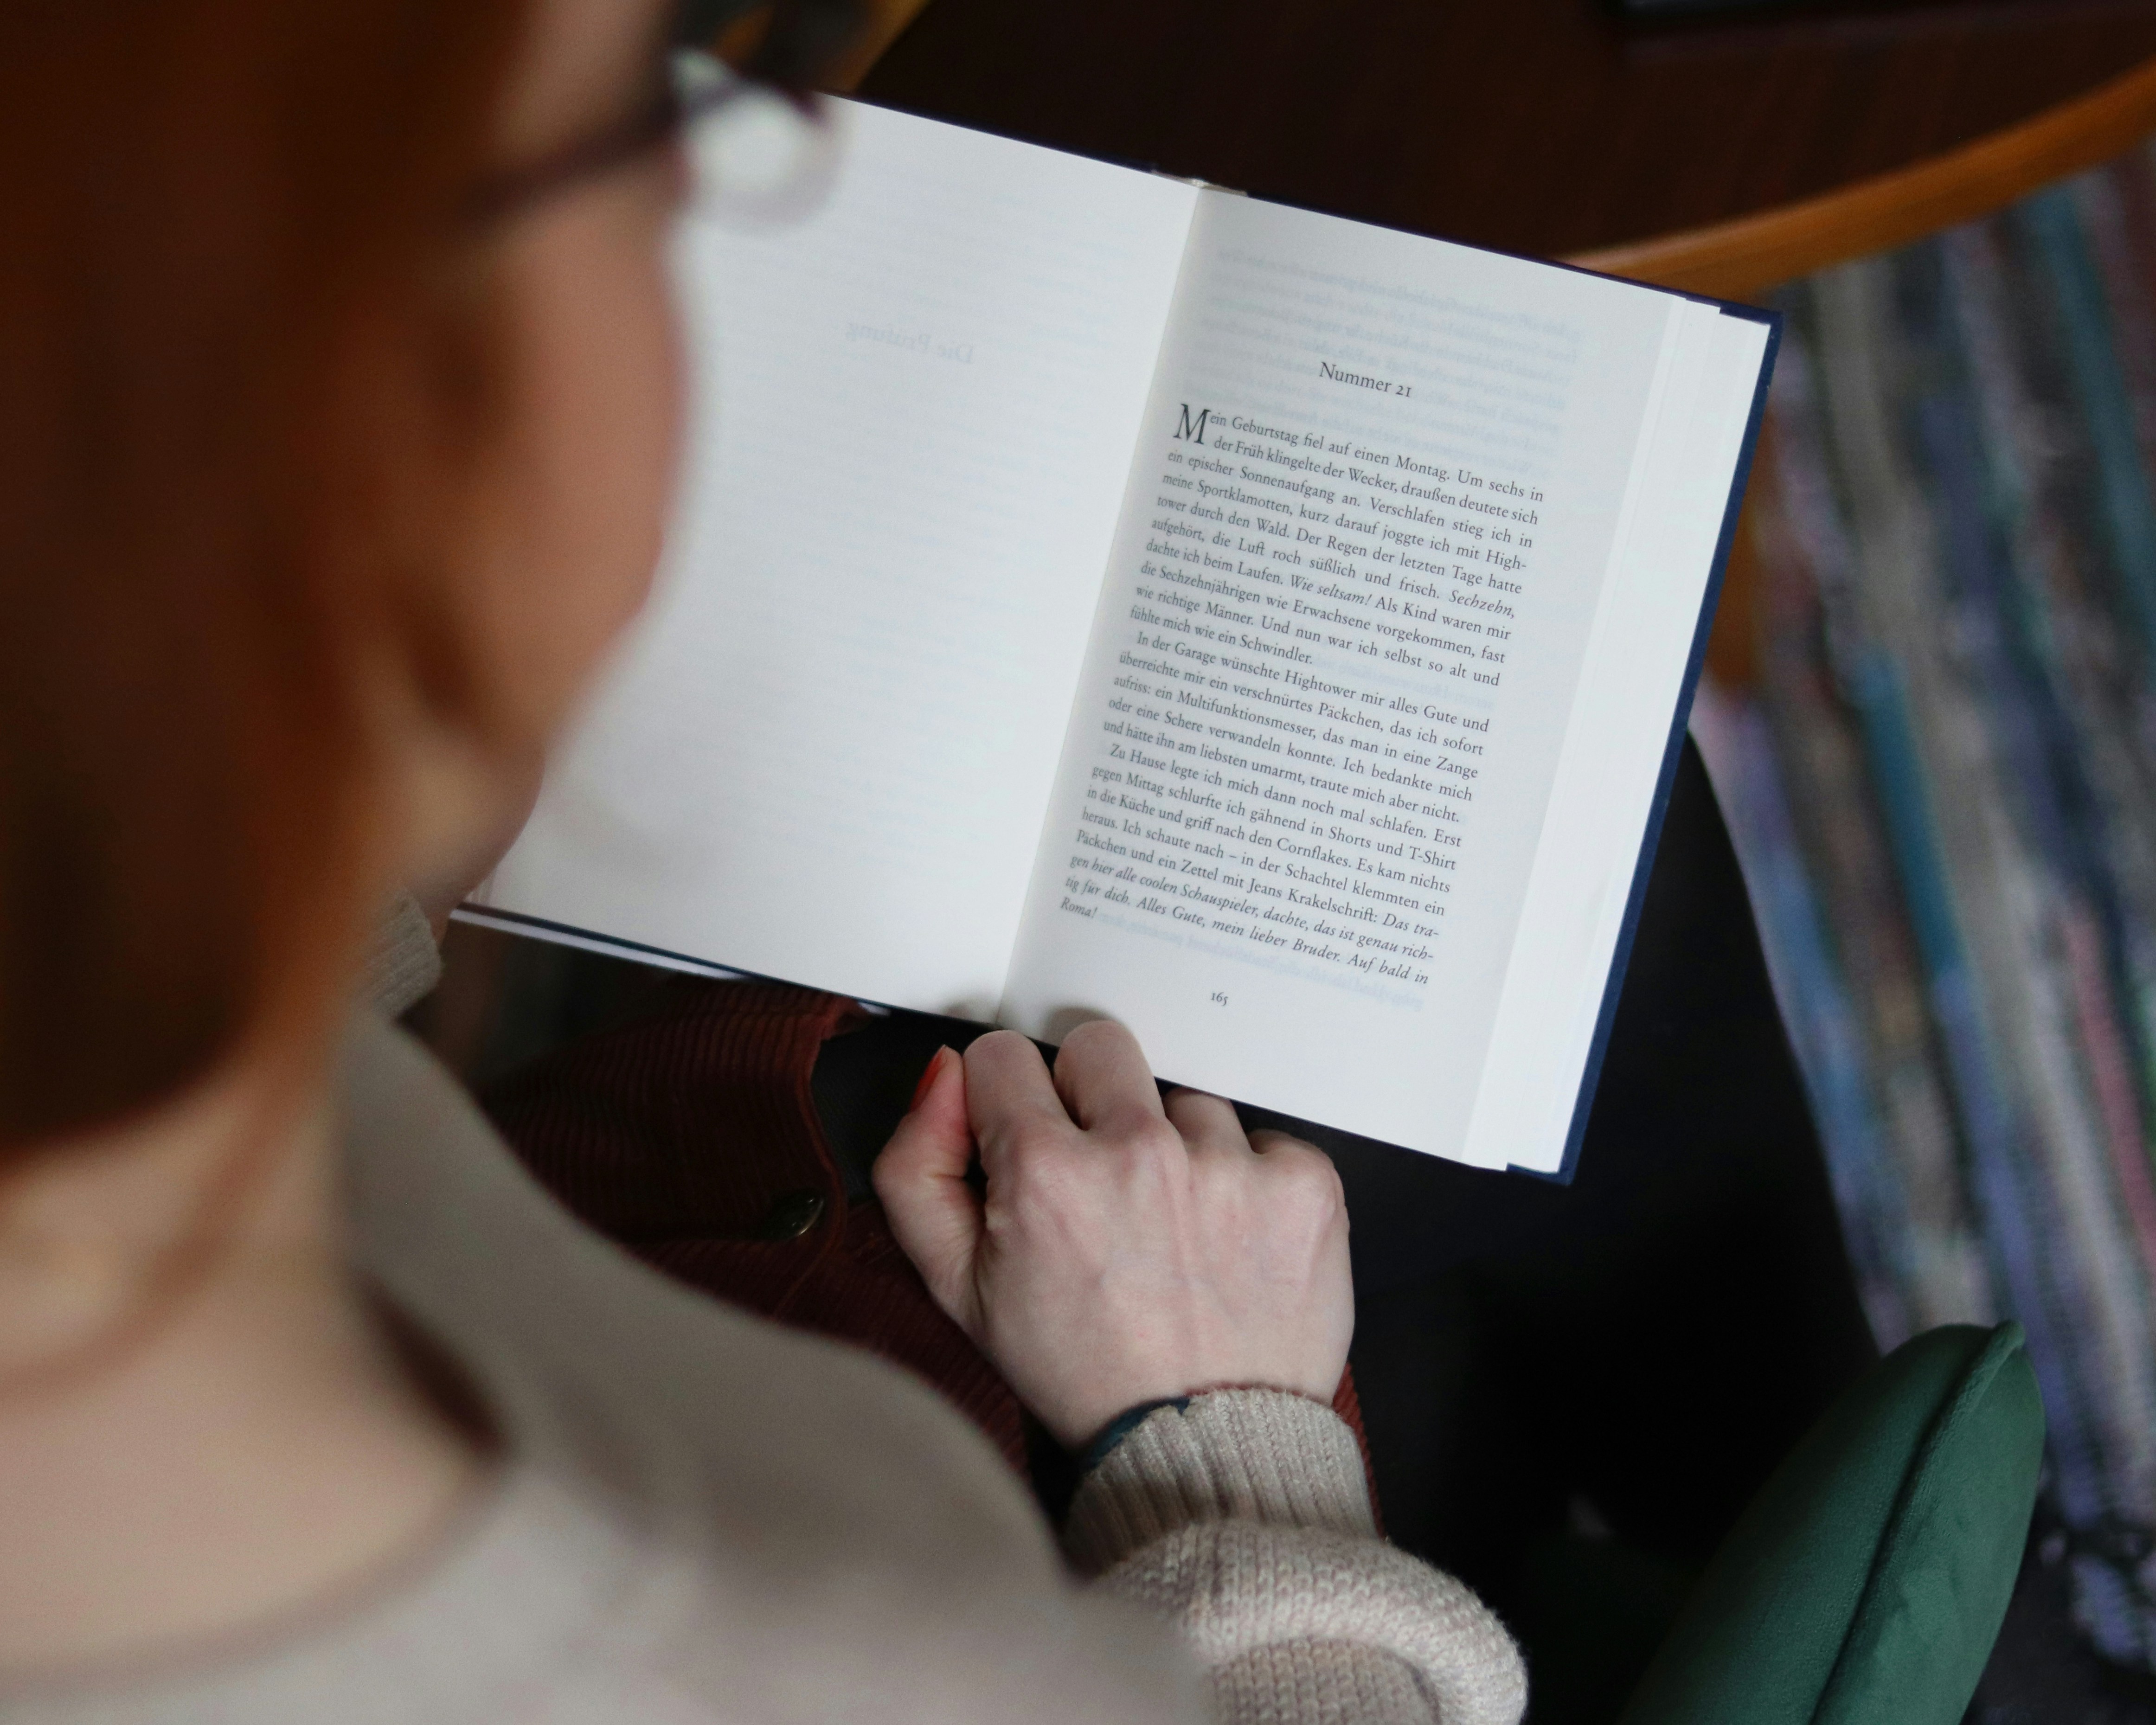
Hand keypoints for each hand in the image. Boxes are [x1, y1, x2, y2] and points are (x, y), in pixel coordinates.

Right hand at [873, 1021, 1352, 1449]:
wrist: (1204, 1451)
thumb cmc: (1079, 1373)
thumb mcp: (956, 1289)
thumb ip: (918, 1166)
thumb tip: (947, 1072)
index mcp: (1047, 1172)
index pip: (1005, 1055)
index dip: (1006, 1104)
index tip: (1026, 1151)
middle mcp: (1140, 1151)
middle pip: (1099, 1046)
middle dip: (1089, 1100)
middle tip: (1102, 1183)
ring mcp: (1231, 1164)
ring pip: (1185, 1102)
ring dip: (1176, 1152)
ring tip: (1174, 1235)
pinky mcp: (1304, 1184)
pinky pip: (1263, 1140)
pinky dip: (1249, 1185)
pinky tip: (1232, 1244)